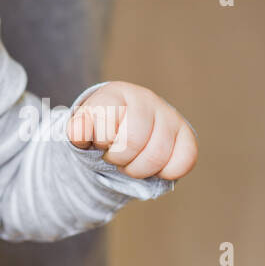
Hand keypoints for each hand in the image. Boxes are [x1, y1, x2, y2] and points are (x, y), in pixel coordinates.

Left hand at [66, 82, 196, 180]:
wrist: (125, 126)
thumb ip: (77, 130)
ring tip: (131, 162)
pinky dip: (165, 172)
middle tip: (115, 156)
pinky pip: (183, 161)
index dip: (101, 141)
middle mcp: (145, 99)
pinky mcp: (186, 134)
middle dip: (119, 158)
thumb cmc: (102, 128)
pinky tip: (154, 167)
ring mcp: (169, 115)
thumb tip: (78, 134)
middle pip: (133, 141)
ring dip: (139, 169)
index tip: (99, 142)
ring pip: (157, 155)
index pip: (107, 121)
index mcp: (116, 93)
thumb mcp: (84, 128)